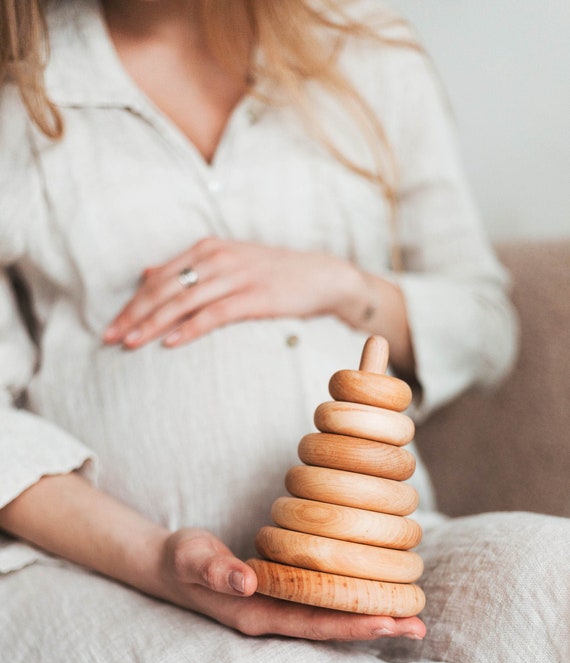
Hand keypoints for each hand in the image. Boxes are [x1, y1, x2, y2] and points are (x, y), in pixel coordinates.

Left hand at [103, 237, 364, 347]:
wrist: (323, 276)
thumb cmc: (274, 274)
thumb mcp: (228, 263)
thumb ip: (188, 267)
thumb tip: (147, 272)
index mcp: (208, 248)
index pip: (160, 277)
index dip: (133, 302)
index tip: (113, 324)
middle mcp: (218, 258)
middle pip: (165, 288)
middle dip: (134, 314)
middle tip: (110, 336)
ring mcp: (236, 276)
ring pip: (183, 301)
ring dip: (153, 324)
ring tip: (131, 343)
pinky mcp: (254, 297)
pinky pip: (214, 314)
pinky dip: (189, 328)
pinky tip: (170, 342)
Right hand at [154, 528, 425, 640]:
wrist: (170, 566)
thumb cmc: (182, 558)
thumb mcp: (192, 557)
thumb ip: (216, 569)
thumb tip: (247, 581)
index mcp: (254, 613)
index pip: (311, 625)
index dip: (350, 624)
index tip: (388, 621)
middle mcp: (271, 618)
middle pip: (330, 629)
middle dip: (373, 626)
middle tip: (418, 625)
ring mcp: (277, 611)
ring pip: (330, 619)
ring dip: (369, 618)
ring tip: (411, 618)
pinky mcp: (282, 598)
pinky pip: (322, 605)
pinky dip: (351, 603)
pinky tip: (376, 595)